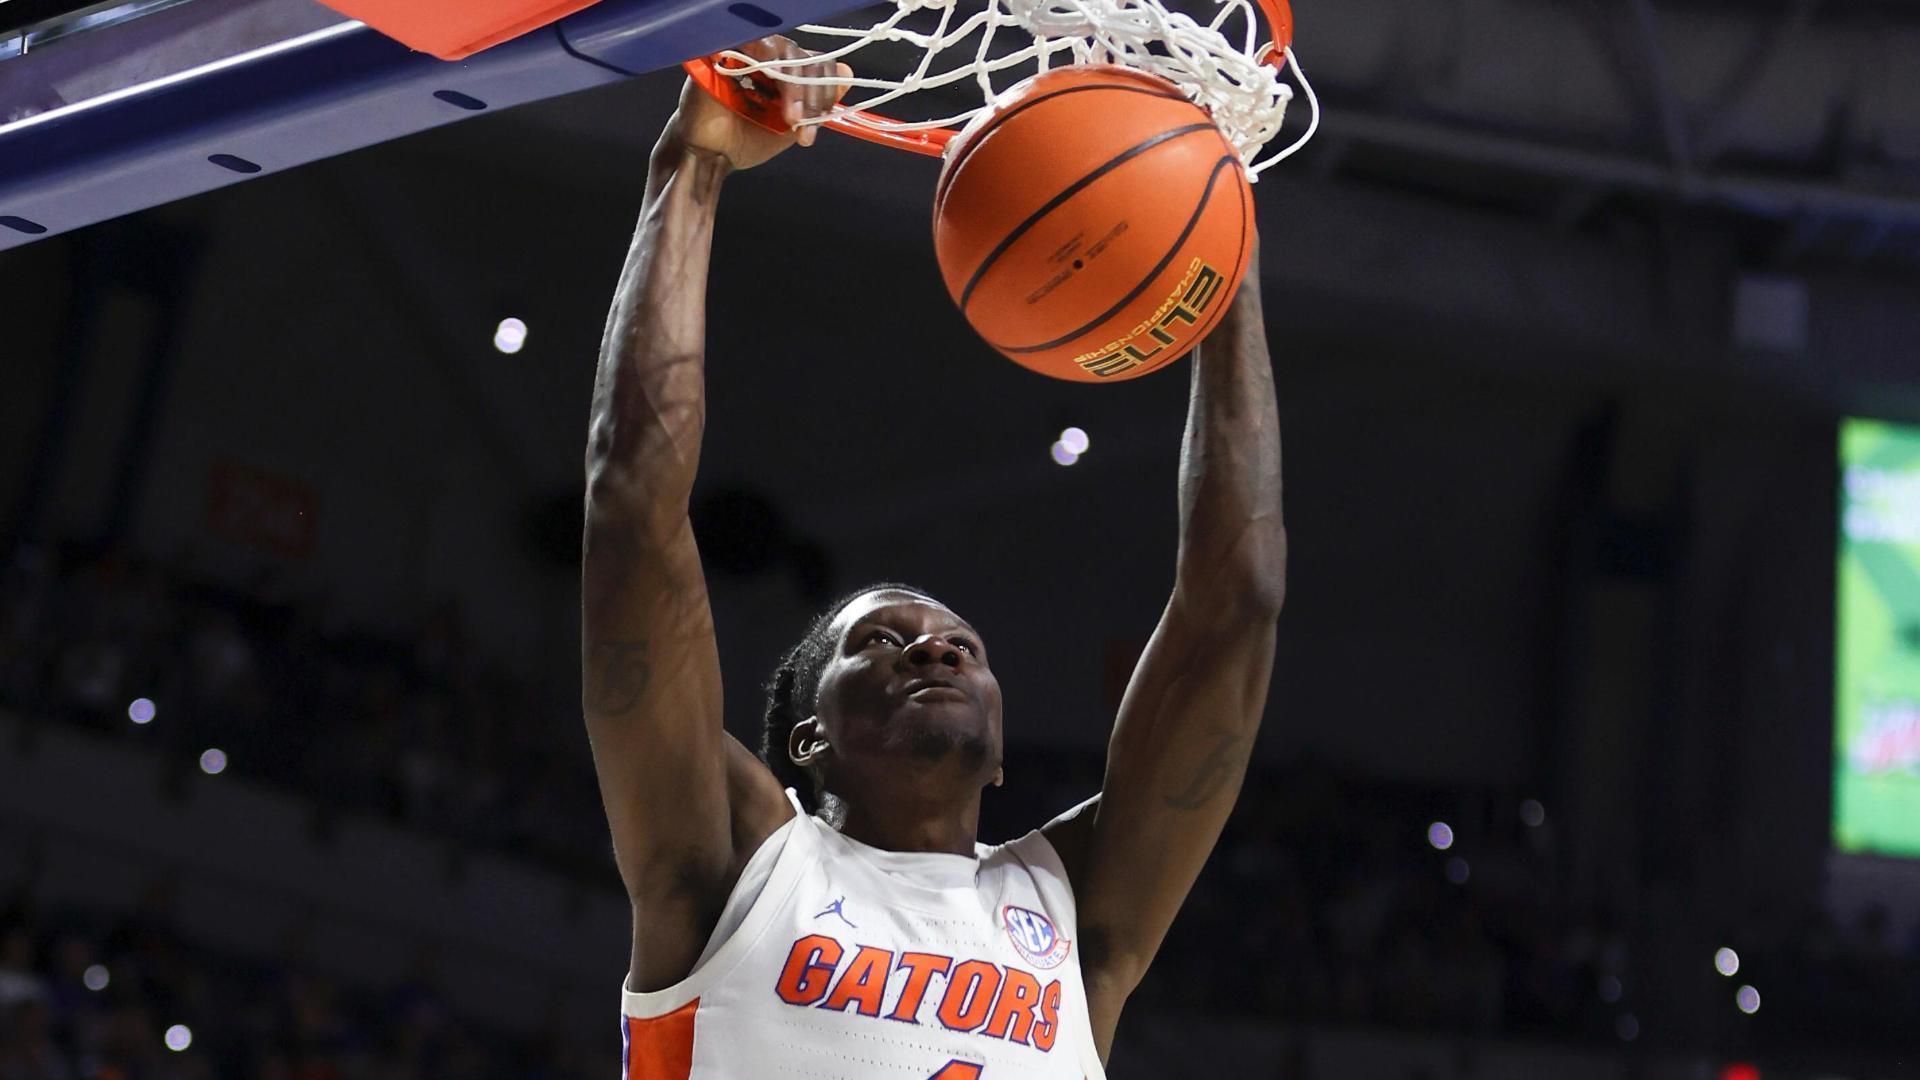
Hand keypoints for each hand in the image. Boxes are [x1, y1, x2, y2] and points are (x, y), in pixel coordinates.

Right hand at [665, 36, 851, 170]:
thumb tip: (847, 76)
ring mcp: (745, 52)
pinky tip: (770, 88)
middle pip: (803, 56)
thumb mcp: (790, 128)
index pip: (817, 65)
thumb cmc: (743, 142)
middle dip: (810, 93)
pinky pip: (750, 43)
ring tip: (790, 116)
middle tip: (802, 124)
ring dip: (793, 83)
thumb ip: (816, 105)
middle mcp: (768, 58)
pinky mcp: (722, 52)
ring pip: (783, 50)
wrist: (708, 157)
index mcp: (785, 72)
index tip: (811, 129)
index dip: (823, 92)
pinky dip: (766, 63)